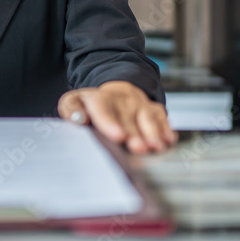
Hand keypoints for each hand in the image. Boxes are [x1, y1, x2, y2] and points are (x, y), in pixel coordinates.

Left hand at [58, 81, 176, 153]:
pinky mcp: (154, 109)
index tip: (118, 136)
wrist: (116, 92)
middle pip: (129, 117)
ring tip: (156, 147)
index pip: (103, 109)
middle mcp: (122, 99)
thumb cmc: (93, 105)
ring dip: (152, 132)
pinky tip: (168, 140)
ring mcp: (140, 104)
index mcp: (99, 98)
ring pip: (147, 117)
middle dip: (134, 133)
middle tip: (138, 148)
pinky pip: (162, 117)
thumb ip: (71, 110)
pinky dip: (166, 128)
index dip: (110, 123)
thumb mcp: (74, 102)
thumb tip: (77, 119)